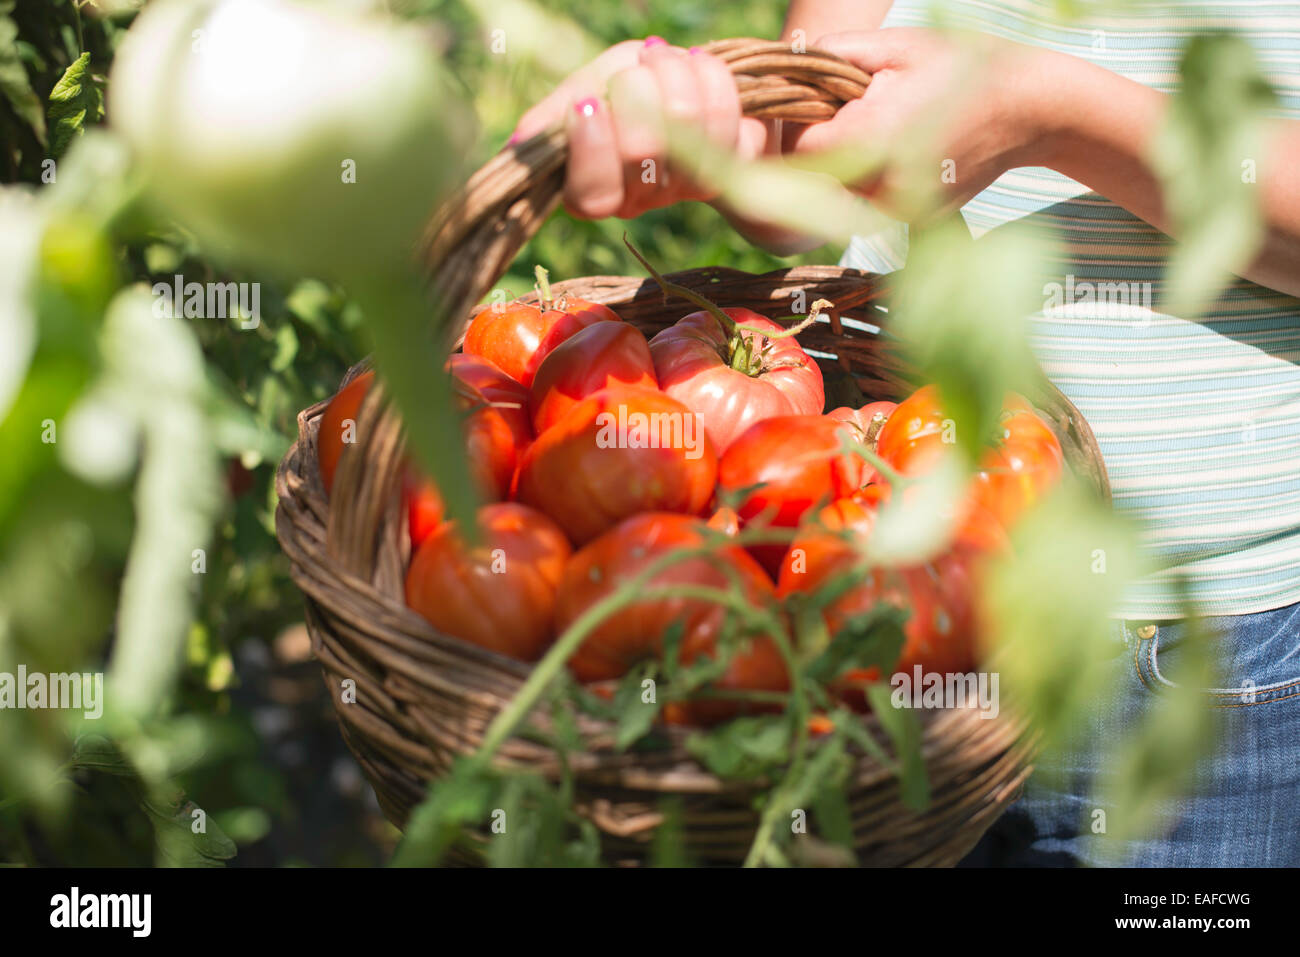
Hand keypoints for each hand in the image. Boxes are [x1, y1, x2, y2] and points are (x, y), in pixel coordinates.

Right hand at [510, 37, 768, 218]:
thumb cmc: (628, 87)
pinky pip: (727, 116)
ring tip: (666, 60)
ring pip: (685, 123)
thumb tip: (518, 146)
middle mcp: (646, 196)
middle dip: (636, 89)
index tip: (589, 103)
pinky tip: (699, 68)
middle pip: (640, 151)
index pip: (590, 196)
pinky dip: (710, 76)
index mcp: (598, 188)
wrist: (690, 75)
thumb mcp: (585, 92)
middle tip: (638, 70)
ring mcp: (692, 183)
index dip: (591, 151)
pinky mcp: (737, 161)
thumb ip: (553, 116)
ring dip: (673, 73)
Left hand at [787, 29, 1058, 219]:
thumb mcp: (895, 45)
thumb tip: (787, 68)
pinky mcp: (910, 222)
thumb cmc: (961, 67)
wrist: (1028, 110)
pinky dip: (868, 180)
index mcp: (873, 141)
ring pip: (837, 196)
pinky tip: (898, 151)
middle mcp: (881, 187)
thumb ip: (833, 54)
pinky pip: (866, 205)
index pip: (800, 148)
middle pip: (814, 177)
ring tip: (881, 129)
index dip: (803, 121)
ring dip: (842, 165)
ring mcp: (898, 211)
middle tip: (855, 112)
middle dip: (821, 144)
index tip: (827, 99)